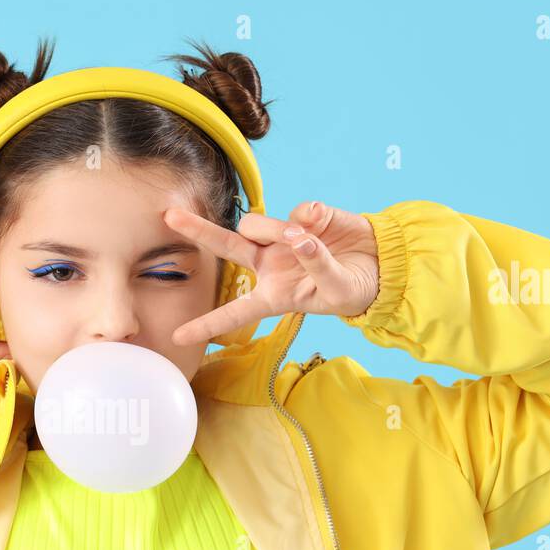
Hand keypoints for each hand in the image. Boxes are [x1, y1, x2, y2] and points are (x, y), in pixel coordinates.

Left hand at [164, 201, 380, 345]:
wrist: (381, 263)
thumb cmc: (354, 288)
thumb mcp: (337, 291)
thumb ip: (318, 266)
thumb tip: (299, 237)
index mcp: (273, 295)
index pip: (234, 312)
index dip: (206, 325)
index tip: (176, 338)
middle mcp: (270, 265)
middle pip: (225, 246)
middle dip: (198, 229)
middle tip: (169, 215)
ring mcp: (283, 237)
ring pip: (260, 225)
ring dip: (280, 232)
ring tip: (311, 241)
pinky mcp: (304, 215)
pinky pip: (299, 211)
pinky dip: (314, 219)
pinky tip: (325, 226)